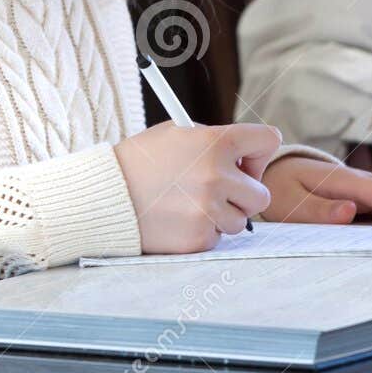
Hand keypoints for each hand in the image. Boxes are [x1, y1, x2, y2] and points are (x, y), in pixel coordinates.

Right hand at [115, 121, 279, 253]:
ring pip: (241, 221)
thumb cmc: (140, 161)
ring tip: (191, 204)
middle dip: (244, 194)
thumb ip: (215, 140)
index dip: (258, 151)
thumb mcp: (177, 133)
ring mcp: (208, 210)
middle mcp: (217, 176)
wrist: (104, 196)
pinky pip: (216, 238)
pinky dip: (202, 231)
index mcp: (216, 142)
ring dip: (222, 215)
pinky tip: (178, 219)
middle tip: (220, 191)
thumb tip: (245, 158)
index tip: (244, 162)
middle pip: (261, 194)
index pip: (268, 140)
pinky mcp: (197, 239)